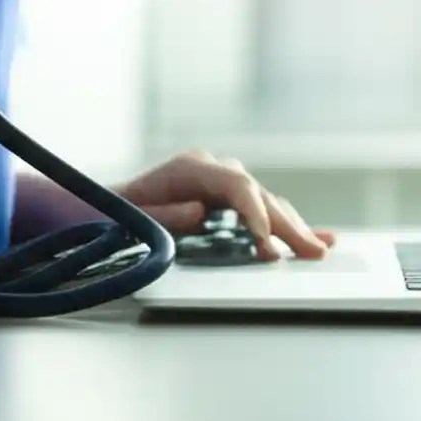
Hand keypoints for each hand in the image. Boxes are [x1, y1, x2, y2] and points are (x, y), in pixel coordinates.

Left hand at [115, 151, 335, 260]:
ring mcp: (222, 181)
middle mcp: (212, 168)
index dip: (255, 212)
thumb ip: (167, 213)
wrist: (102, 207)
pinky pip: (261, 209)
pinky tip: (318, 236)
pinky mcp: (227, 197)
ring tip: (319, 249)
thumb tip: (202, 212)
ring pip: (266, 202)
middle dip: (287, 225)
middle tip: (310, 252)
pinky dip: (285, 225)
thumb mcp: (134, 216)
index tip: (267, 241)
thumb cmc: (115, 215)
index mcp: (191, 168)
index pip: (236, 185)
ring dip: (292, 228)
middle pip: (259, 194)